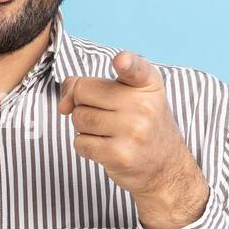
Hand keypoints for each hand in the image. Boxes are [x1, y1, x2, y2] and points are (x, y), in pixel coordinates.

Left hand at [58, 50, 209, 228]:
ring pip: (79, 118)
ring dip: (84, 126)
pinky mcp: (120, 155)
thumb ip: (94, 85)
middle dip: (83, 104)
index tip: (121, 61)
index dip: (126, 63)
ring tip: (106, 131)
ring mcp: (132, 131)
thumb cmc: (141, 125)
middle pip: (83, 92)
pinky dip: (85, 145)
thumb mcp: (132, 95)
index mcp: (147, 84)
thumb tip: (64, 101)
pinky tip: (105, 146)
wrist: (165, 168)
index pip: (136, 68)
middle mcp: (143, 106)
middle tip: (105, 114)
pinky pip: (80, 142)